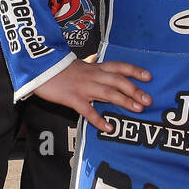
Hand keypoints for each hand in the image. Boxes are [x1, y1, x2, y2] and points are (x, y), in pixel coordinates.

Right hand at [34, 56, 152, 133]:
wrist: (39, 68)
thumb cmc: (58, 68)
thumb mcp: (77, 64)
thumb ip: (90, 65)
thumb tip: (97, 61)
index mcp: (95, 67)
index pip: (119, 67)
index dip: (135, 71)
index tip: (149, 77)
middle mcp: (93, 76)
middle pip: (118, 81)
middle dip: (135, 90)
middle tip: (149, 100)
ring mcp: (83, 87)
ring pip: (107, 93)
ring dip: (124, 101)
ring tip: (138, 109)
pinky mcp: (72, 98)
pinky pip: (87, 110)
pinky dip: (98, 119)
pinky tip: (108, 128)